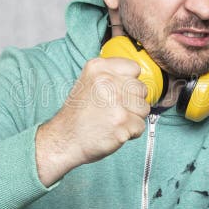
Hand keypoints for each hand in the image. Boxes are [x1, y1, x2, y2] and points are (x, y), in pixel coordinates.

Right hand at [35, 57, 150, 184]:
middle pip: (142, 89)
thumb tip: (138, 79)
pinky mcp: (122, 122)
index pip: (134, 68)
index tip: (118, 93)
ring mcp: (116, 102)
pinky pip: (141, 126)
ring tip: (113, 121)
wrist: (64, 140)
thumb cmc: (79, 114)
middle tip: (113, 111)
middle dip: (133, 102)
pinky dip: (131, 133)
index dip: (129, 83)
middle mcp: (107, 81)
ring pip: (144, 108)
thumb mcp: (89, 83)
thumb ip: (112, 76)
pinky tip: (114, 132)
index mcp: (98, 68)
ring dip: (133, 118)